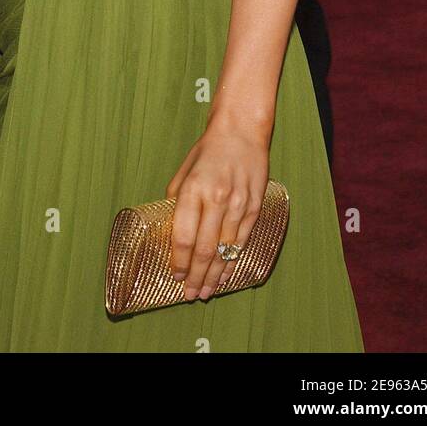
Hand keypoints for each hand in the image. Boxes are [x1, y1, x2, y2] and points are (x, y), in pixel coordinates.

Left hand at [166, 121, 268, 300]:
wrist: (241, 131)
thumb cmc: (208, 150)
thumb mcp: (184, 171)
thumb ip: (177, 200)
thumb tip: (172, 230)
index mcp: (193, 189)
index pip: (184, 236)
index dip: (179, 262)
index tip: (175, 277)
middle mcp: (216, 199)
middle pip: (205, 250)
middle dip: (196, 277)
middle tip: (190, 294)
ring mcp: (238, 204)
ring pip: (225, 251)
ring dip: (215, 276)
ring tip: (206, 291)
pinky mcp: (254, 207)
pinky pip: (242, 242)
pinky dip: (233, 261)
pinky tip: (226, 275)